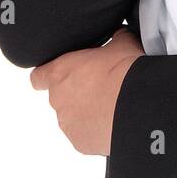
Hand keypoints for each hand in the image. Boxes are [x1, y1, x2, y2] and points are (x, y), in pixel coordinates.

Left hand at [29, 28, 143, 156]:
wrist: (138, 105)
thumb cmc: (125, 70)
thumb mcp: (122, 42)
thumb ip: (113, 37)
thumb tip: (118, 34)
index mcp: (60, 73)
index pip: (38, 77)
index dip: (47, 75)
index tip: (62, 74)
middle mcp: (58, 101)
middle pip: (60, 97)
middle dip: (77, 93)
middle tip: (102, 86)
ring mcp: (68, 125)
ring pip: (73, 118)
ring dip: (87, 112)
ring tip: (112, 106)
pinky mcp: (81, 144)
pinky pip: (86, 135)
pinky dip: (97, 129)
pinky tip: (115, 121)